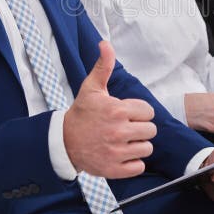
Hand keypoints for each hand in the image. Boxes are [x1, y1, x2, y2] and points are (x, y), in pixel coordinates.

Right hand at [63, 41, 156, 178]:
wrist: (63, 142)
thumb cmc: (81, 113)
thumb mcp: (91, 88)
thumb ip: (103, 65)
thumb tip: (105, 44)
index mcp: (118, 110)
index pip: (148, 112)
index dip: (139, 113)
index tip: (126, 114)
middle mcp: (119, 132)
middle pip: (151, 131)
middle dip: (140, 129)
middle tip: (125, 128)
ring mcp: (116, 152)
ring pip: (147, 148)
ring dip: (137, 145)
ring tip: (123, 141)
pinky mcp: (114, 169)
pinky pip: (139, 166)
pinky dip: (132, 163)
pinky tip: (121, 154)